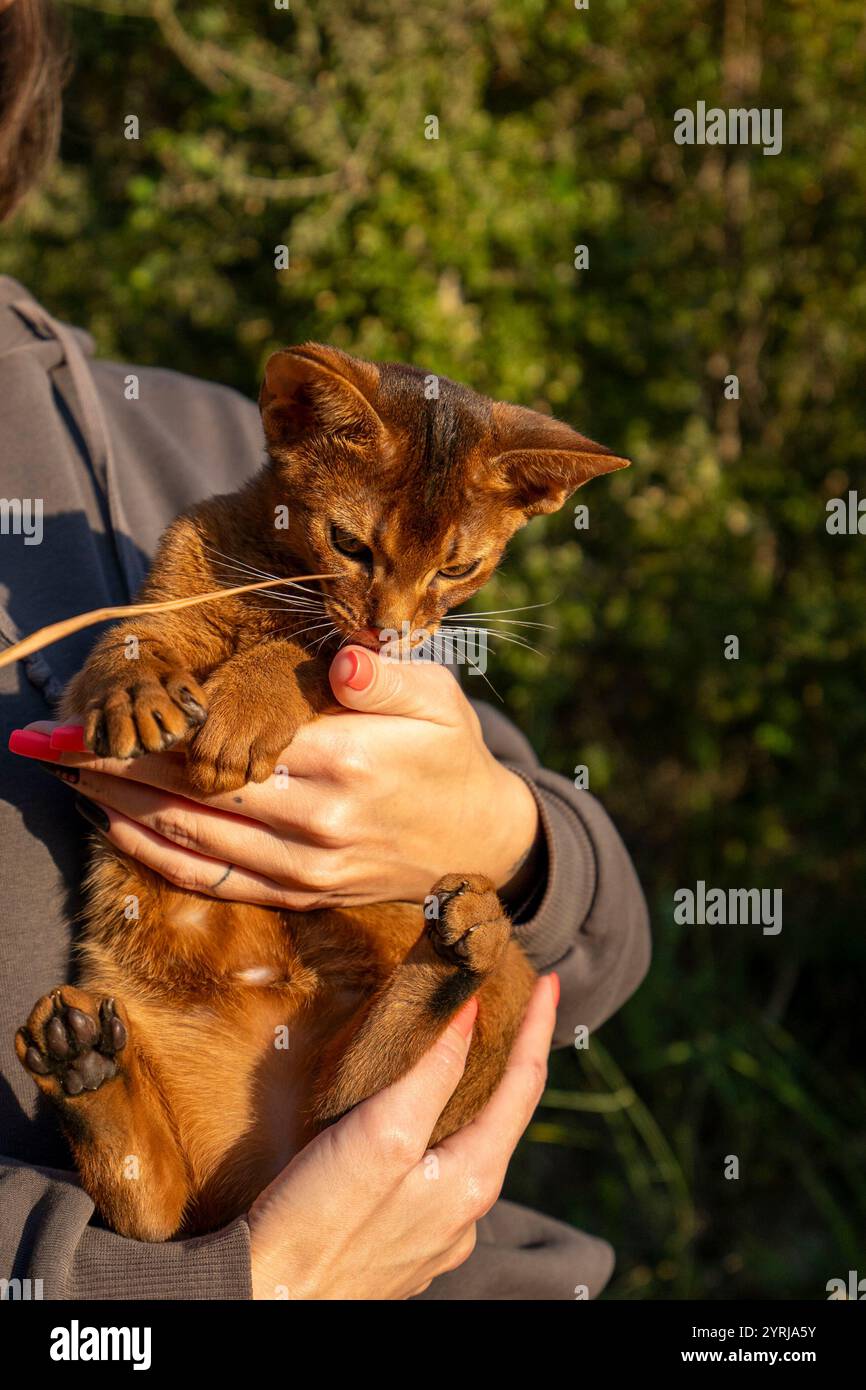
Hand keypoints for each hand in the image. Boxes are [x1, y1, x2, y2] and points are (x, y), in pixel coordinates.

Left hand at [11, 646, 539, 909]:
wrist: (486, 843)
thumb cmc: (453, 755)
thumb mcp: (437, 697)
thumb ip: (383, 676)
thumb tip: (341, 661)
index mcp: (345, 760)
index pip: (229, 739)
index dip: (159, 723)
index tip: (102, 708)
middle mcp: (315, 821)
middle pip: (193, 788)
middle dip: (117, 762)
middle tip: (50, 740)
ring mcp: (305, 868)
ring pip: (192, 836)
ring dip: (122, 805)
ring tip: (69, 774)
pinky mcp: (302, 896)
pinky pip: (214, 879)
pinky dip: (157, 854)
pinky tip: (118, 825)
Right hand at [248, 973, 556, 1299]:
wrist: (262, 1300)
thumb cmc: (316, 1223)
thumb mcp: (380, 1134)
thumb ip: (432, 1075)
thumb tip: (472, 1014)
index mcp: (473, 1181)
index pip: (525, 1085)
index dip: (539, 1026)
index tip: (549, 979)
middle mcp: (465, 1213)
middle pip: (503, 1115)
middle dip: (510, 1057)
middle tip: (511, 1005)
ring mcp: (434, 1233)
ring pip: (468, 1145)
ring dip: (473, 1094)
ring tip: (466, 1051)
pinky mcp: (399, 1243)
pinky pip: (435, 1173)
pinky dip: (439, 1129)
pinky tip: (414, 1119)